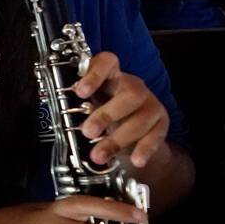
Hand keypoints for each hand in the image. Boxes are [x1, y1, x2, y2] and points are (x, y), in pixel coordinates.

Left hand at [73, 51, 169, 168]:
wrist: (130, 132)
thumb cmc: (103, 113)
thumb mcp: (88, 106)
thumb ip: (78, 108)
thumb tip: (63, 118)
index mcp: (111, 76)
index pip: (107, 63)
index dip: (94, 74)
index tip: (80, 92)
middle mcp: (133, 86)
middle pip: (130, 93)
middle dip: (107, 114)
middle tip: (88, 132)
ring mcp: (150, 103)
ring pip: (142, 117)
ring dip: (118, 139)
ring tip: (99, 155)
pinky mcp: (161, 122)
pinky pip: (156, 135)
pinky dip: (144, 149)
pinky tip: (135, 160)